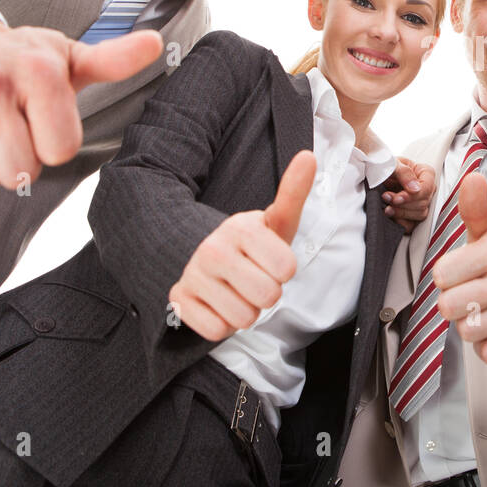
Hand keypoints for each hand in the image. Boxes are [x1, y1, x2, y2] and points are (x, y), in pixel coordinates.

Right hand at [0, 8, 163, 198]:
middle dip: (16, 163)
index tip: (38, 124)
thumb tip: (154, 44)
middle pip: (17, 172)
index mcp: (36, 68)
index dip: (51, 146)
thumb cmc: (11, 55)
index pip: (60, 151)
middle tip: (5, 134)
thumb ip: (112, 60)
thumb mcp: (64, 55)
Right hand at [168, 150, 315, 341]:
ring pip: (242, 319)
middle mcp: (213, 248)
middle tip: (255, 279)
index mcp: (241, 227)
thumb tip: (309, 155)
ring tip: (237, 291)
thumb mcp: (276, 222)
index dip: (284, 271)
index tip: (270, 260)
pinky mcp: (177, 299)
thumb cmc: (253, 245)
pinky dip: (221, 325)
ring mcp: (192, 274)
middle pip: (267, 296)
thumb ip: (294, 192)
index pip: (287, 270)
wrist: (207, 260)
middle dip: (267, 295)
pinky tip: (217, 303)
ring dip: (245, 313)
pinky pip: (216, 331)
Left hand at [381, 156, 435, 232]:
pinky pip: (412, 225)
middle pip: (423, 203)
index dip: (413, 196)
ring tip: (386, 208)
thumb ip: (404, 172)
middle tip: (387, 199)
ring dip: (401, 213)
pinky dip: (400, 222)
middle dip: (403, 204)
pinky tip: (390, 215)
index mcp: (425, 173)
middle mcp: (424, 189)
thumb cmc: (383, 165)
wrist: (371, 173)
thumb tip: (415, 189)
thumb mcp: (392, 163)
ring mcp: (418, 202)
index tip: (398, 198)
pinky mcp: (410, 215)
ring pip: (419, 214)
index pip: (427, 188)